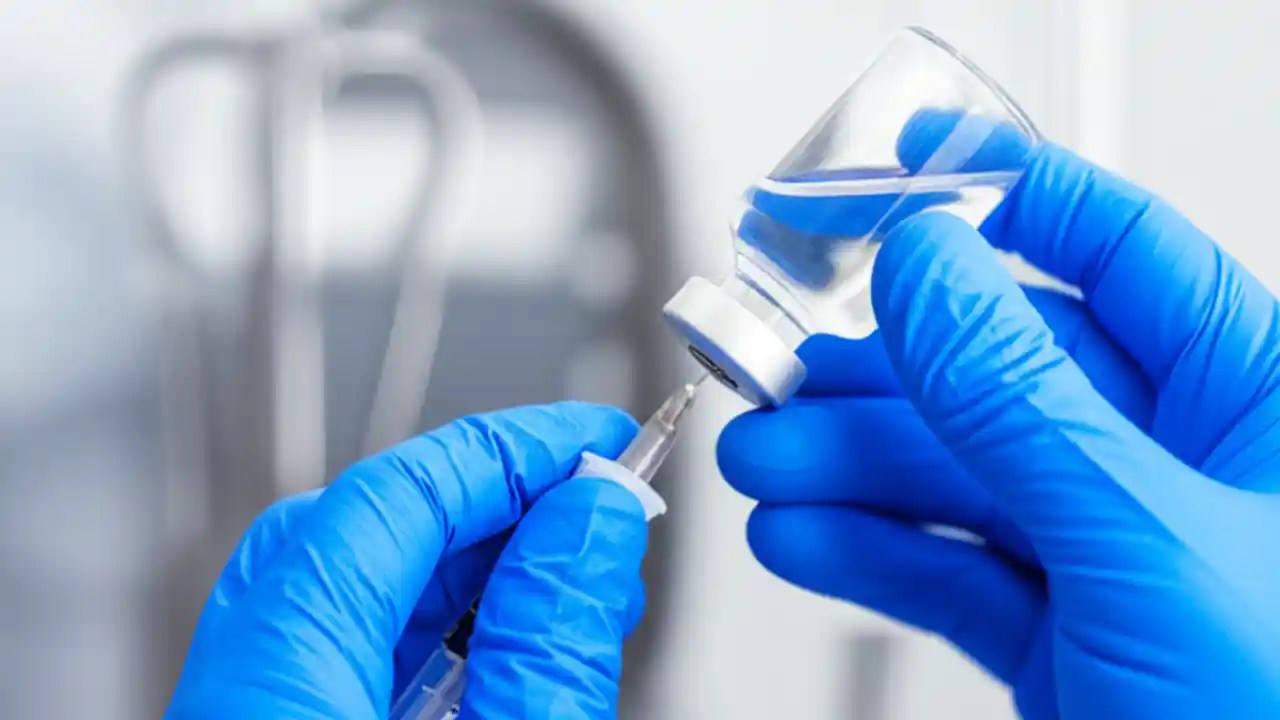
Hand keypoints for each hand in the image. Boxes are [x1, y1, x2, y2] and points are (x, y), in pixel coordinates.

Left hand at [166, 402, 646, 718]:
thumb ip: (547, 639)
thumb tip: (592, 516)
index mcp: (273, 689)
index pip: (388, 499)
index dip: (505, 450)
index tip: (594, 435)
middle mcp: (236, 694)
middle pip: (360, 531)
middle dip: (491, 500)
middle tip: (590, 496)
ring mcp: (250, 712)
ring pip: (355, 590)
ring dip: (472, 564)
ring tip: (571, 572)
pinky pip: (347, 650)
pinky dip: (437, 626)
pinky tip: (510, 634)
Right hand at [718, 144, 1279, 717]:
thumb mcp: (1155, 549)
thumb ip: (1028, 403)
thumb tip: (931, 268)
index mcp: (1257, 412)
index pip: (1122, 256)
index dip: (1010, 199)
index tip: (904, 171)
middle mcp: (1180, 474)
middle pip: (1002, 371)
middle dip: (879, 369)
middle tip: (781, 358)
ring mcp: (1112, 559)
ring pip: (956, 476)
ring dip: (847, 465)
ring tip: (765, 462)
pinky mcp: (1060, 640)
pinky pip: (948, 570)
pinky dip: (867, 552)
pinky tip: (803, 537)